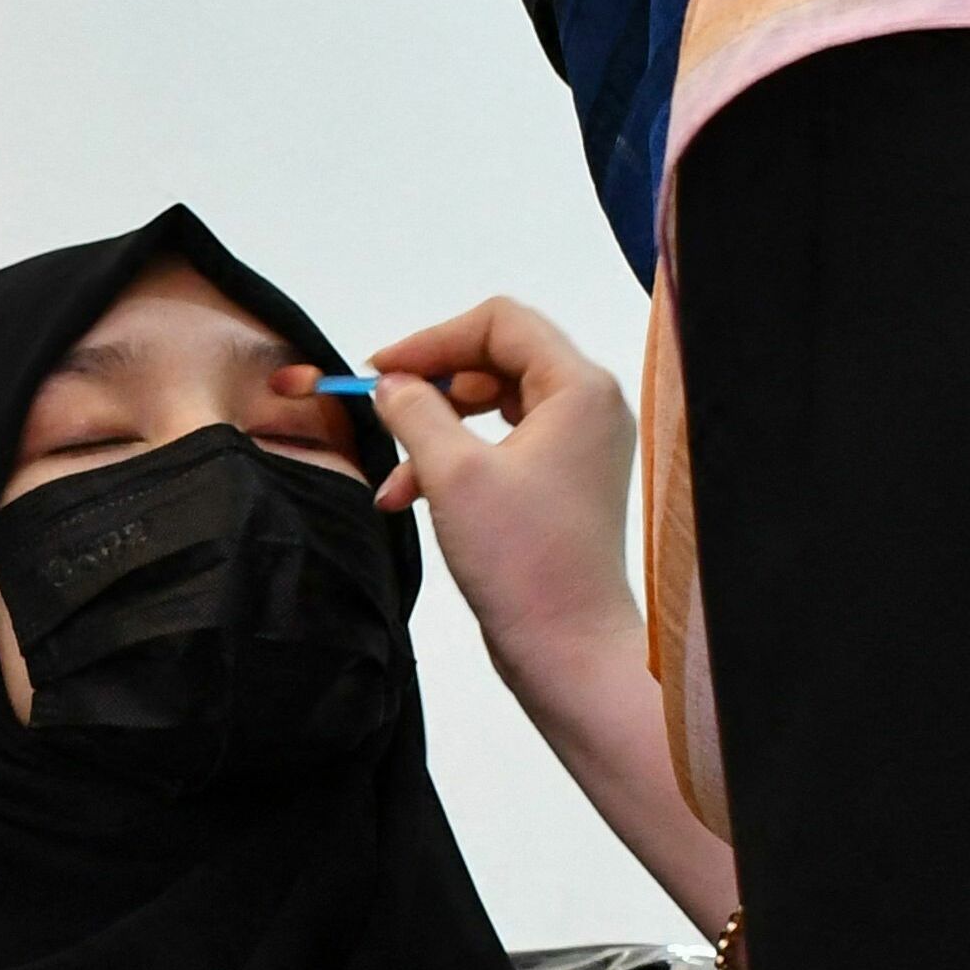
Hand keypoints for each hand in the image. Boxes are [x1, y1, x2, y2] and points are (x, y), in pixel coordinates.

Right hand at [283, 299, 639, 676]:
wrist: (567, 646)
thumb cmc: (524, 562)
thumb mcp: (451, 472)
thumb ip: (414, 412)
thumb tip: (390, 384)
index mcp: (579, 389)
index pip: (501, 323)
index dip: (434, 339)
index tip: (382, 370)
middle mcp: (588, 408)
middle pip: (497, 359)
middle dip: (432, 384)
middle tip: (381, 405)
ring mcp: (578, 447)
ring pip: (493, 406)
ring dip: (435, 428)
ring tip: (393, 471)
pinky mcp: (562, 482)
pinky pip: (500, 446)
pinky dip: (454, 460)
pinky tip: (407, 495)